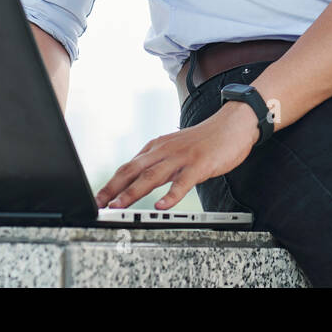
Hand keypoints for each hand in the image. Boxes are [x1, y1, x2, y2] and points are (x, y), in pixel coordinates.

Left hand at [95, 101, 260, 210]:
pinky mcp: (199, 165)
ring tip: (120, 206)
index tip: (98, 199)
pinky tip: (162, 206)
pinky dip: (171, 195)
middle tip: (99, 204)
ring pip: (152, 176)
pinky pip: (182, 182)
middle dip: (113, 188)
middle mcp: (164, 151)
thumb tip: (138, 181)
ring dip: (133, 192)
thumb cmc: (205, 141)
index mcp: (157, 148)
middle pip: (133, 170)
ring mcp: (181, 157)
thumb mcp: (175, 149)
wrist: (233, 124)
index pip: (128, 167)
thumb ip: (158, 163)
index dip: (111, 183)